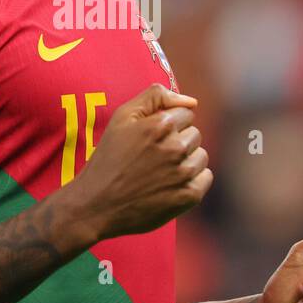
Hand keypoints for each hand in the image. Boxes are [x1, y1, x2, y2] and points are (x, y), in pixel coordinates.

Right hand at [64, 83, 212, 240]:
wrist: (96, 205)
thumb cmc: (108, 159)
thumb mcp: (122, 117)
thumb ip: (155, 96)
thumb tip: (191, 101)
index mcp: (160, 125)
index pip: (186, 114)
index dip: (168, 125)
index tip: (152, 138)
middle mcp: (175, 148)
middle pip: (195, 134)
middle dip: (178, 141)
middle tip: (153, 156)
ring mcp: (183, 173)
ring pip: (201, 156)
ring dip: (186, 160)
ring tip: (161, 171)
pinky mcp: (189, 196)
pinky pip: (205, 177)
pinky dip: (192, 180)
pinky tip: (171, 184)